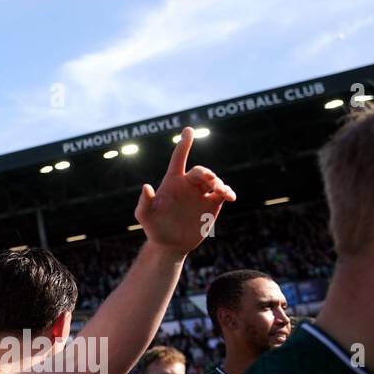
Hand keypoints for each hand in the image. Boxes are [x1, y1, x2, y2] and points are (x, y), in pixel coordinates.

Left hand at [135, 127, 235, 254]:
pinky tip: (229, 196)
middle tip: (210, 180)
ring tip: (220, 191)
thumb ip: (143, 202)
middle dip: (206, 173)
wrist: (169, 243)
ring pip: (215, 181)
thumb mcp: (144, 216)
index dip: (184, 144)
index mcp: (172, 182)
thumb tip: (146, 186)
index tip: (189, 130)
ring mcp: (201, 194)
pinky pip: (223, 194)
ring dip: (219, 184)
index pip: (178, 159)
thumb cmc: (153, 227)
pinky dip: (228, 192)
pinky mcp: (212, 205)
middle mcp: (188, 185)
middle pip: (200, 172)